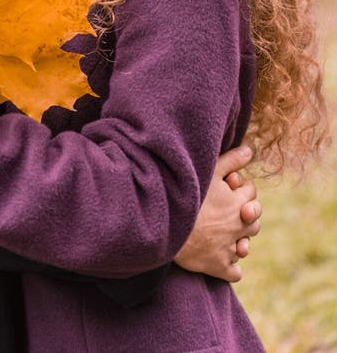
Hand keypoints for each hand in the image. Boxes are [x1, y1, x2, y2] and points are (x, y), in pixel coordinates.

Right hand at [174, 146, 261, 281]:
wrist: (168, 224)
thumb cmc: (190, 195)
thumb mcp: (210, 172)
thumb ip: (232, 160)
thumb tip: (251, 150)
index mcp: (241, 203)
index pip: (251, 193)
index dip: (240, 188)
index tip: (226, 186)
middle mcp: (240, 227)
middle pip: (254, 222)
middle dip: (244, 216)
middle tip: (224, 211)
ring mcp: (231, 249)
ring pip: (245, 247)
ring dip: (238, 241)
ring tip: (221, 234)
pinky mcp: (220, 267)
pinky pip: (234, 272)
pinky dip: (229, 267)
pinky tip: (218, 257)